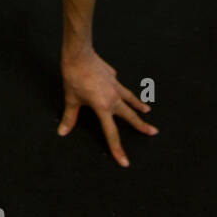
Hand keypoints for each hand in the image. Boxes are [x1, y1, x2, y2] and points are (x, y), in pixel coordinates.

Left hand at [59, 50, 158, 166]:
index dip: (117, 149)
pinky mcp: (112, 75)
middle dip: (141, 125)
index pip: (111, 133)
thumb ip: (69, 117)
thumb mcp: (71, 98)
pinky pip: (119, 85)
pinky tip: (120, 87)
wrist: (79, 54)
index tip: (125, 162)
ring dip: (139, 105)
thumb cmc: (74, 77)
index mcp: (103, 107)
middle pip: (130, 115)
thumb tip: (62, 131)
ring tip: (147, 110)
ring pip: (130, 98)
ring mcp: (115, 85)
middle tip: (154, 132)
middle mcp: (113, 98)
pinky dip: (122, 89)